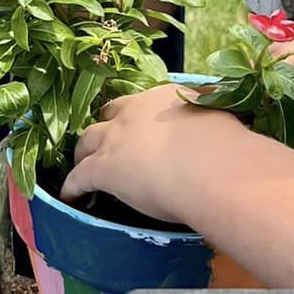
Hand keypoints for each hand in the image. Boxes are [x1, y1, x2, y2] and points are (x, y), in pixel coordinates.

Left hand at [60, 82, 244, 220]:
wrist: (210, 167)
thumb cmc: (223, 145)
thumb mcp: (217, 118)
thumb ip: (209, 117)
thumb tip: (218, 121)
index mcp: (162, 97)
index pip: (141, 104)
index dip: (136, 117)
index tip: (140, 128)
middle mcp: (133, 112)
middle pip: (108, 116)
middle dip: (105, 128)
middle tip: (107, 143)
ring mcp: (115, 139)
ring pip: (87, 141)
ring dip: (83, 153)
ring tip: (82, 165)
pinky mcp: (102, 169)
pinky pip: (79, 177)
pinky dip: (72, 186)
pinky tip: (69, 196)